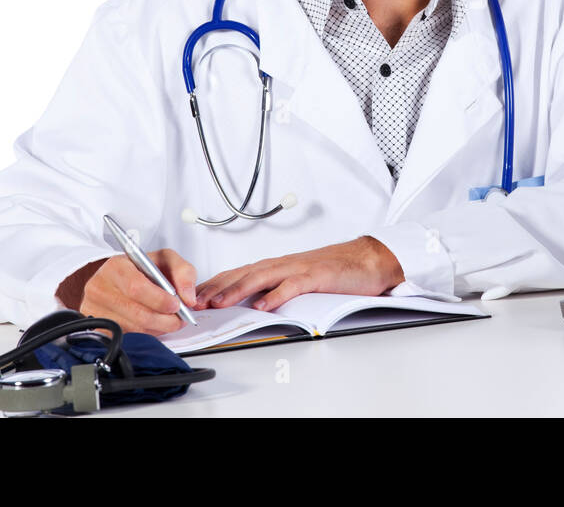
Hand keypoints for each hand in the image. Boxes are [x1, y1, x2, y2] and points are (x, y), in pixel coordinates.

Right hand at [63, 249, 197, 335]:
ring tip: (169, 320)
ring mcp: (95, 310)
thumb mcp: (164, 259)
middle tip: (179, 319)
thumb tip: (189, 298)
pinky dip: (146, 333)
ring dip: (158, 328)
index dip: (159, 300)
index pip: (136, 287)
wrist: (113, 276)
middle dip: (165, 320)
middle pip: (137, 313)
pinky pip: (127, 337)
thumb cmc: (139, 268)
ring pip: (134, 329)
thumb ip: (183, 272)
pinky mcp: (97, 327)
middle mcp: (100, 288)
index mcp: (116, 267)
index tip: (176, 305)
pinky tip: (153, 324)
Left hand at [195, 236, 404, 312]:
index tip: (195, 296)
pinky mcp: (317, 276)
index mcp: (278, 265)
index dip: (215, 284)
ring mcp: (300, 268)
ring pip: (262, 276)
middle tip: (196, 301)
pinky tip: (263, 304)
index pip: (239, 272)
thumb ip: (276, 287)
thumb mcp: (300, 278)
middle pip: (244, 273)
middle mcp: (284, 263)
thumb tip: (251, 302)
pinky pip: (293, 285)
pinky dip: (276, 294)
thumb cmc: (336, 270)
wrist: (368, 259)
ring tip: (220, 302)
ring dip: (238, 289)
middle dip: (218, 287)